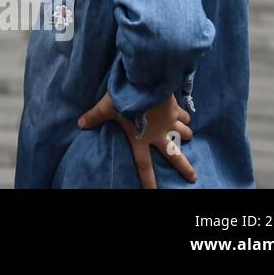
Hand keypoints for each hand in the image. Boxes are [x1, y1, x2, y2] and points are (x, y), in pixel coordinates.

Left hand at [78, 92, 194, 188]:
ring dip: (187, 135)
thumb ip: (95, 116)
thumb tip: (80, 123)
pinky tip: (185, 115)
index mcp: (140, 138)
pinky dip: (185, 116)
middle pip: (174, 155)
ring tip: (189, 136)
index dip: (148, 180)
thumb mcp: (106, 107)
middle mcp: (158, 134)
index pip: (144, 165)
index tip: (153, 192)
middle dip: (184, 166)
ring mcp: (170, 121)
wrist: (144, 81)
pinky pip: (184, 115)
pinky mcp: (175, 108)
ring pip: (184, 133)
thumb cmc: (124, 98)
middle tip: (193, 177)